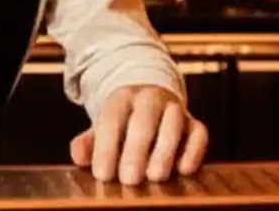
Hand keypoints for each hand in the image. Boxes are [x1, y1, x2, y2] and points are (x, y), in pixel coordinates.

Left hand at [70, 85, 207, 185]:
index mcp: (121, 97)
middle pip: (143, 122)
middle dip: (136, 152)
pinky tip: (183, 170)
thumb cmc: (121, 123)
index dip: (106, 148)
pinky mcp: (194, 122)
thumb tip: (79, 157)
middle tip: (128, 180)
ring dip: (164, 152)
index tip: (102, 174)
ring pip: (173, 125)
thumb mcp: (101, 128)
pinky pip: (199, 133)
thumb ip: (87, 142)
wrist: (149, 99)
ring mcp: (174, 108)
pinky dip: (194, 151)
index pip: (112, 120)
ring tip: (154, 177)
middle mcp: (149, 98)